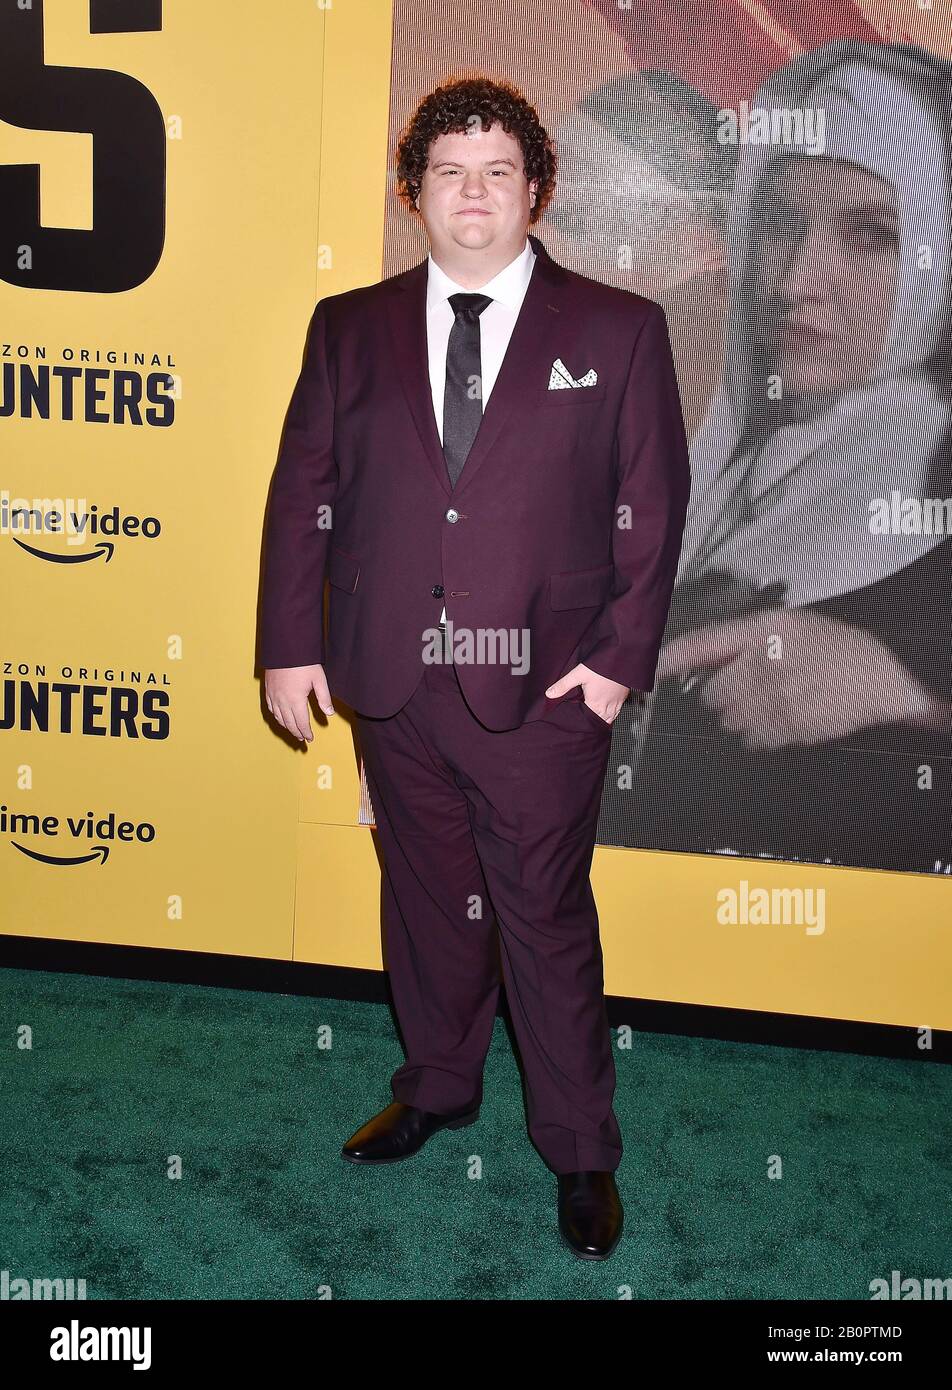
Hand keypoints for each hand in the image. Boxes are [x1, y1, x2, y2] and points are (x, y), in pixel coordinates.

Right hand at [265, 663, 332, 743]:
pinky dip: (276, 716)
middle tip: (302, 739)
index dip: (306, 733)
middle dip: (296, 732)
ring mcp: (273, 696)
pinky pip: (271, 708)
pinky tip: (280, 718)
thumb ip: (324, 698)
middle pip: (289, 723)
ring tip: (293, 731)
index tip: (309, 739)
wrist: (285, 648)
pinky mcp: (268, 690)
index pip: (301, 723)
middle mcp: (282, 701)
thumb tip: (329, 713)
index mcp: (296, 700)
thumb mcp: (319, 679)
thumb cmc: (304, 662)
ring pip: (279, 717)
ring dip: (286, 726)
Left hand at [545, 663, 629, 723]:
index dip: (583, 722)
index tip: (579, 722)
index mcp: (596, 704)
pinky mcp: (624, 695)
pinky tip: (610, 709)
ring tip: (597, 720)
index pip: (589, 720)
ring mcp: (618, 701)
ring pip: (611, 718)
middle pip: (601, 721)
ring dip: (604, 720)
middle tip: (587, 724)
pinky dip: (614, 713)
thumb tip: (550, 694)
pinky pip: (619, 710)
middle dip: (594, 723)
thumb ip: (564, 685)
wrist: (622, 657)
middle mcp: (608, 705)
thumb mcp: (578, 674)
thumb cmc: (602, 665)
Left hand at [655, 607, 941, 748]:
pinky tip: (781, 717)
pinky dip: (760, 731)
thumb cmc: (827, 645)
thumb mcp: (784, 625)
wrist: (880, 675)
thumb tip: (681, 659)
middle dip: (722, 694)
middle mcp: (770, 662)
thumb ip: (733, 641)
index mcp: (766, 629)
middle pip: (713, 693)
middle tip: (749, 688)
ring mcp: (782, 698)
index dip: (670, 660)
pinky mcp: (794, 727)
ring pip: (731, 719)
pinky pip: (756, 737)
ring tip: (770, 702)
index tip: (648, 671)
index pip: (702, 644)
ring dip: (740, 715)